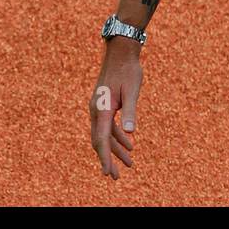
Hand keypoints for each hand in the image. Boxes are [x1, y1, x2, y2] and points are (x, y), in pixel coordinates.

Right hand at [89, 37, 142, 180]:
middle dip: (109, 159)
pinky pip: (109, 126)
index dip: (105, 158)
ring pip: (105, 134)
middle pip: (101, 141)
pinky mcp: (104, 105)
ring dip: (116, 149)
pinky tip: (129, 144)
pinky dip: (118, 136)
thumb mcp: (132, 91)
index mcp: (102, 109)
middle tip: (117, 177)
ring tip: (129, 164)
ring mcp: (99, 108)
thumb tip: (131, 132)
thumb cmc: (128, 70)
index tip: (108, 173)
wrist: (121, 52)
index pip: (101, 139)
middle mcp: (96, 110)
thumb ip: (130, 111)